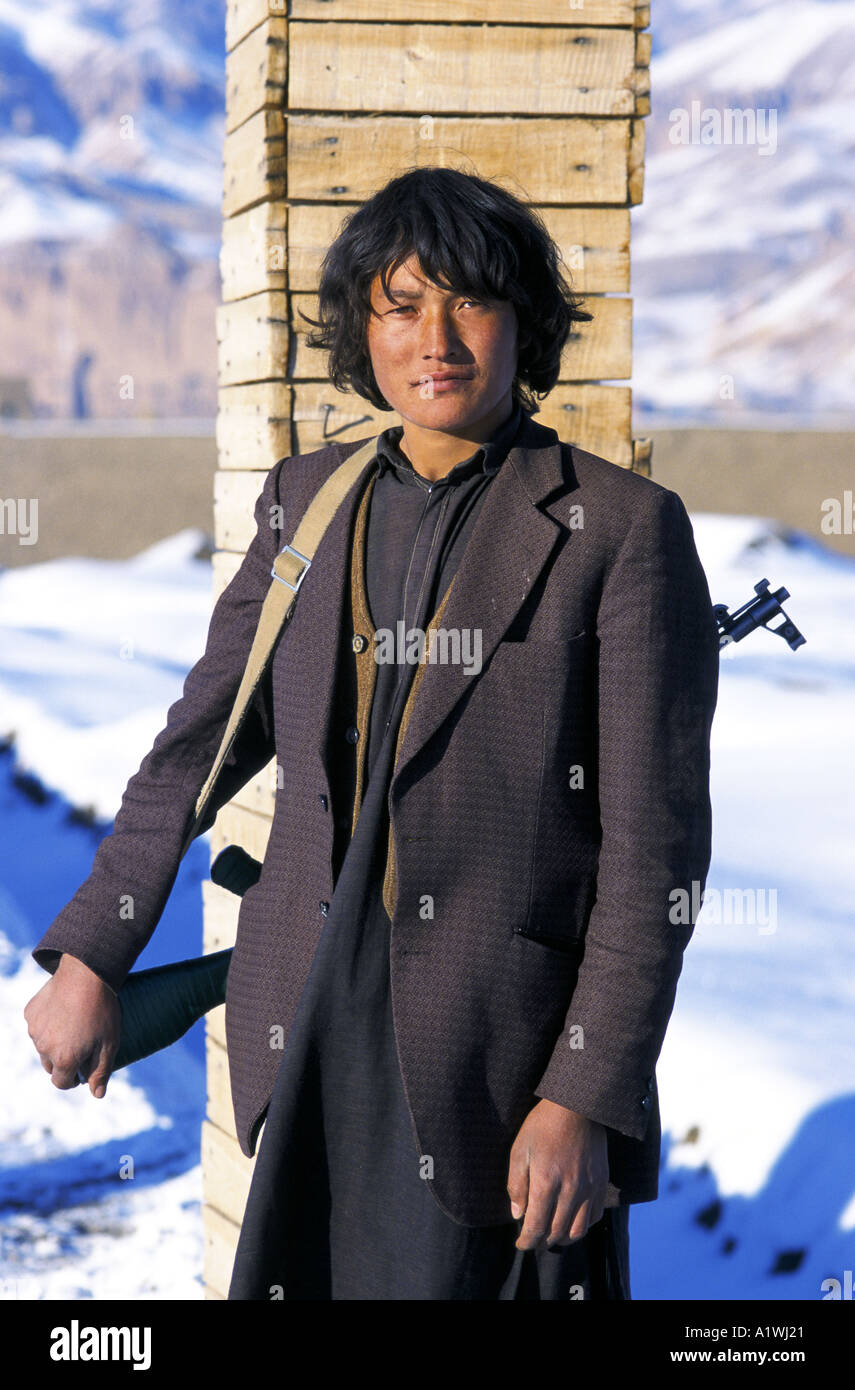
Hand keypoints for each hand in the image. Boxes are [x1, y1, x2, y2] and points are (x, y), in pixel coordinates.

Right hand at [23, 953, 120, 1098]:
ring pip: (42, 1045)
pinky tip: (63, 1011)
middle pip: (50, 1066)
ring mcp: (34, 1029)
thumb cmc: (102, 1010)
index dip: (73, 1079)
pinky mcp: (30, 1012)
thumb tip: (96, 1094)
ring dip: (54, 1042)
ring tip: (73, 1025)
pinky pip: (37, 1025)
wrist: (87, 973)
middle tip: (81, 1045)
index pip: (62, 1083)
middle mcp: (44, 1048)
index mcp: (63, 1060)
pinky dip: (47, 1023)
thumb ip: (101, 1072)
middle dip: (63, 1061)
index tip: (82, 1070)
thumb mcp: (109, 1043)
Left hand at [507, 1098, 608, 1249]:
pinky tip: (573, 1222)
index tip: (520, 1244)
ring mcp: (589, 1188)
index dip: (526, 1241)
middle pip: (556, 1232)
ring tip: (553, 1235)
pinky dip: (583, 1226)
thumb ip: (516, 1185)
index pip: (536, 1227)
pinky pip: (595, 1216)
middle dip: (542, 1242)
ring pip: (578, 1230)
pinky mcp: (601, 1183)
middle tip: (534, 1240)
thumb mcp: (519, 1150)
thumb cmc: (542, 1125)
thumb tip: (517, 1214)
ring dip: (563, 1238)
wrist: (576, 1106)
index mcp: (546, 1183)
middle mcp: (570, 1190)